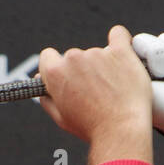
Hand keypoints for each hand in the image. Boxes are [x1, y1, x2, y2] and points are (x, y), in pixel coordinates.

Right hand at [37, 25, 152, 145]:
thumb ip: (47, 99)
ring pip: (96, 53)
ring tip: (112, 90)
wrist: (121, 129)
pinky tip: (120, 52)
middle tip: (93, 92)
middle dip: (80, 70)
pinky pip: (119, 35)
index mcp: (55, 73)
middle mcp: (74, 58)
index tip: (63, 75)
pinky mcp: (121, 51)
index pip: (47, 56)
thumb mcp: (61, 118)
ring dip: (102, 66)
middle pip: (73, 57)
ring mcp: (98, 53)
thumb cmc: (91, 127)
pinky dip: (119, 40)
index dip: (54, 67)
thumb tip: (41, 84)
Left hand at [132, 32, 163, 156]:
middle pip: (151, 41)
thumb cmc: (162, 112)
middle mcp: (151, 66)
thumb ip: (122, 74)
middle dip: (159, 56)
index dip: (144, 52)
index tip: (151, 71)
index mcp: (133, 73)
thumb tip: (111, 50)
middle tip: (163, 75)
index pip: (133, 46)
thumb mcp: (136, 92)